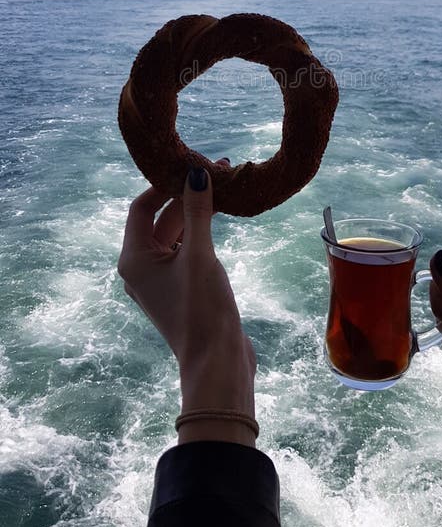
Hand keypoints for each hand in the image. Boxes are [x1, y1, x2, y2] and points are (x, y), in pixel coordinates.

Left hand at [118, 165, 256, 445]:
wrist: (217, 361)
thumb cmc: (202, 308)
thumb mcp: (200, 254)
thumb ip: (196, 212)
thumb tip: (196, 174)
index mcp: (133, 258)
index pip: (141, 207)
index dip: (164, 185)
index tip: (191, 166)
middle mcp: (140, 267)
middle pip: (159, 220)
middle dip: (185, 196)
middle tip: (216, 171)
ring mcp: (160, 280)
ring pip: (175, 235)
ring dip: (195, 213)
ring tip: (223, 188)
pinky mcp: (180, 289)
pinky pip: (186, 251)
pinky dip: (201, 233)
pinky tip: (221, 218)